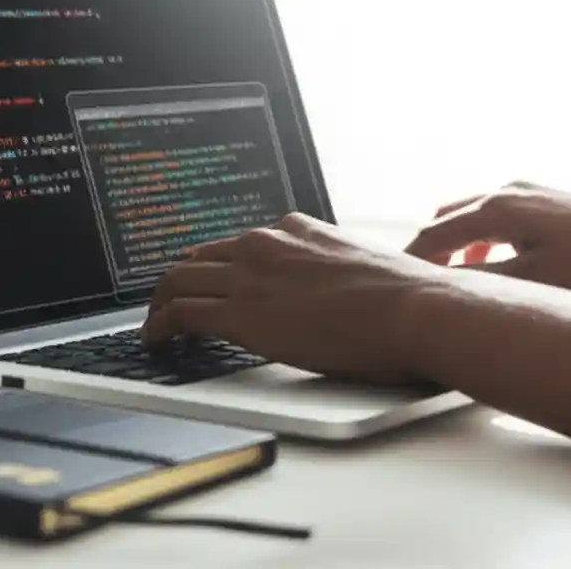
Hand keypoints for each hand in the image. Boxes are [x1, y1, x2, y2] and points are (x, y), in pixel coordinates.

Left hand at [141, 213, 448, 382]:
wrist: (416, 310)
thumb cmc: (409, 298)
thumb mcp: (368, 268)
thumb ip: (343, 273)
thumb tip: (354, 297)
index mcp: (299, 230)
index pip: (242, 243)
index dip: (220, 265)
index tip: (214, 281)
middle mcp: (267, 243)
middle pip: (201, 256)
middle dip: (182, 279)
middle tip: (170, 302)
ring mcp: (250, 276)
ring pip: (180, 279)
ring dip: (161, 302)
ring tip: (154, 325)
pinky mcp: (241, 314)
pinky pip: (180, 313)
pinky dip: (158, 327)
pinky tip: (154, 340)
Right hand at [404, 181, 570, 296]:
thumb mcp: (535, 286)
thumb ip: (484, 288)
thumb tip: (443, 295)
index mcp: (496, 208)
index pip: (434, 235)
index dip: (412, 263)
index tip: (394, 286)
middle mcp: (507, 191)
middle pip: (448, 219)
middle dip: (430, 250)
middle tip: (416, 282)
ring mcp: (529, 190)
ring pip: (473, 215)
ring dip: (457, 244)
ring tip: (452, 276)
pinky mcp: (549, 199)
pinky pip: (499, 215)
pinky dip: (484, 238)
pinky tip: (496, 262)